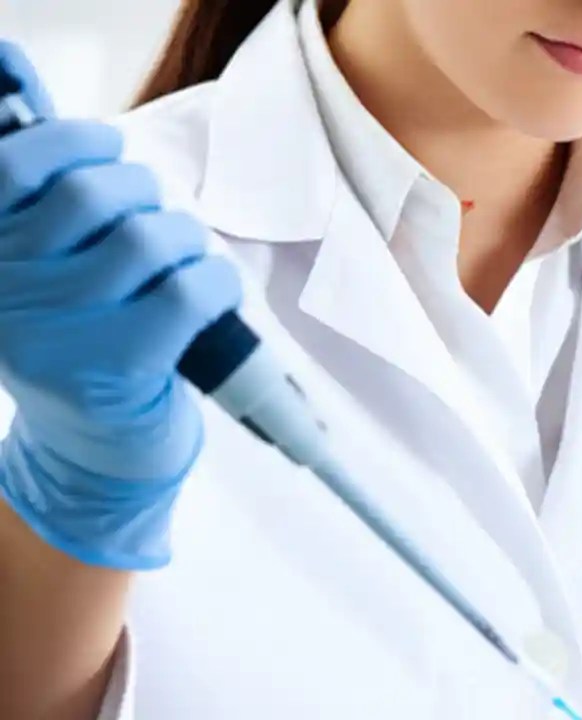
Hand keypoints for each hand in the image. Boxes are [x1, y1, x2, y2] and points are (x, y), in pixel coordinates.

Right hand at [0, 42, 241, 568]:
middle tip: (156, 226)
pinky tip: (213, 296)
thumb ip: (49, 206)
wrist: (97, 454)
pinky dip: (220, 282)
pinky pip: (193, 288)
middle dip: (146, 196)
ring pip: (152, 238)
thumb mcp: (47, 273)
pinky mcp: (117, 364)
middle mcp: (10, 290)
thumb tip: (62, 108)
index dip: (73, 141)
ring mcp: (60, 330)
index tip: (108, 147)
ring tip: (184, 267)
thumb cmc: (85, 341)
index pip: (14, 167)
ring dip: (188, 242)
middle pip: (97, 195)